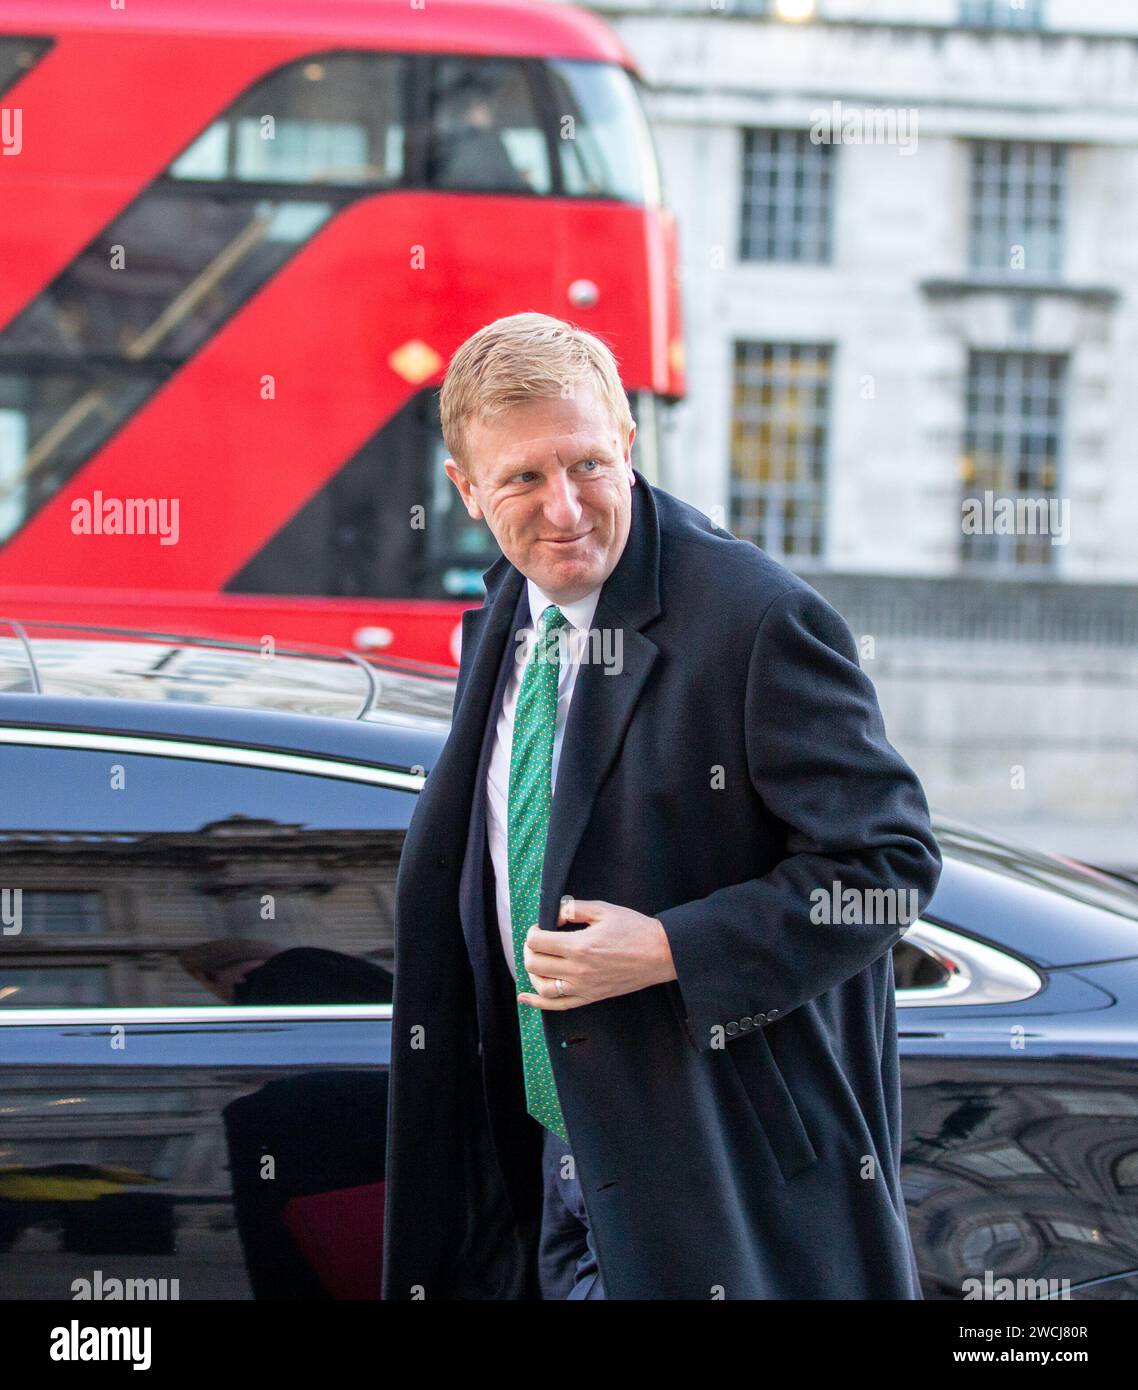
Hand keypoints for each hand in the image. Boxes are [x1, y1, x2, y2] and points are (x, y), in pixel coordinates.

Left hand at [518, 897, 676, 1009]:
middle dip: (529, 949)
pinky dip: (537, 1003)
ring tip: (537, 961)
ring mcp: (583, 987)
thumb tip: (555, 915)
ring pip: (542, 987)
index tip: (541, 926)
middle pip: (535, 963)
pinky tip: (525, 997)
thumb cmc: (635, 929)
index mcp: (579, 946)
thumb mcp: (604, 909)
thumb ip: (574, 908)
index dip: (533, 931)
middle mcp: (578, 970)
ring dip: (532, 973)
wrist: (661, 953)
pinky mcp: (590, 997)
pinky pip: (558, 1006)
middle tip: (538, 940)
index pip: (538, 941)